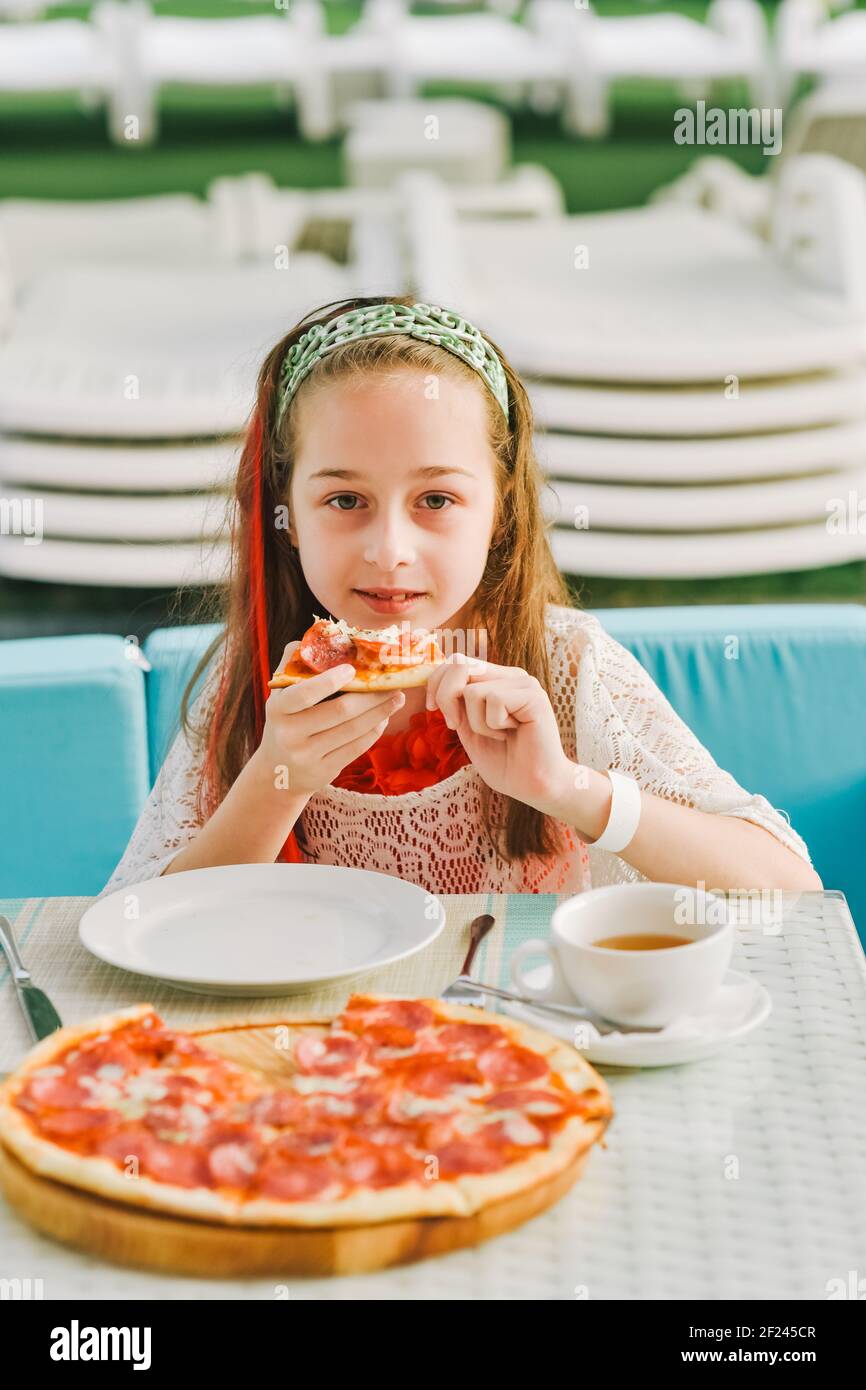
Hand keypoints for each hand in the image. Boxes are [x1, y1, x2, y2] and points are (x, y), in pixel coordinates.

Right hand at [256, 641, 403, 796]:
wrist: (277, 770)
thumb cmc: (286, 720)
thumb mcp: (281, 694)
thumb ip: (295, 664)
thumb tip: (322, 635)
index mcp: (278, 709)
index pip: (304, 693)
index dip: (330, 681)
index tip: (353, 669)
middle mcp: (290, 734)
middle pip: (340, 711)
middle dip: (371, 696)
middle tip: (393, 683)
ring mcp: (307, 756)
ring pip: (353, 730)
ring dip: (380, 712)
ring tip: (397, 698)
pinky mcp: (323, 771)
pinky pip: (356, 748)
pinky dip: (374, 730)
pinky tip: (384, 718)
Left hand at [425, 653, 571, 810]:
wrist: (532, 786)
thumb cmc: (503, 761)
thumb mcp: (468, 727)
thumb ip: (455, 702)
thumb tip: (434, 682)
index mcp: (497, 679)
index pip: (457, 661)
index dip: (436, 682)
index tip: (432, 708)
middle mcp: (511, 676)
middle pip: (460, 665)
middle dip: (445, 698)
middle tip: (456, 725)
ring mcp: (524, 683)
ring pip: (473, 691)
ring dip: (477, 723)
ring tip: (499, 735)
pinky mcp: (534, 696)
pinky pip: (494, 700)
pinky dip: (493, 725)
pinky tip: (512, 734)